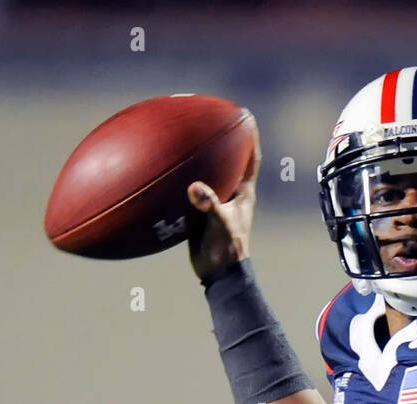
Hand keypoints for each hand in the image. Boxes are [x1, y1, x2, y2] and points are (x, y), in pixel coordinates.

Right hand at [186, 116, 260, 281]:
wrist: (217, 274)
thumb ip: (209, 205)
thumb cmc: (226, 250)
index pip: (251, 158)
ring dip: (200, 157)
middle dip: (222, 139)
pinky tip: (165, 169)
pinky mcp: (200, 211)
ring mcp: (215, 201)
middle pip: (229, 159)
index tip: (245, 115)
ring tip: (184, 137)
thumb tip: (194, 188)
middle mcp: (231, 193)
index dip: (250, 136)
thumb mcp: (220, 225)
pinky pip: (191, 188)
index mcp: (243, 192)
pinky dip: (182, 178)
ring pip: (209, 172)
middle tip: (210, 117)